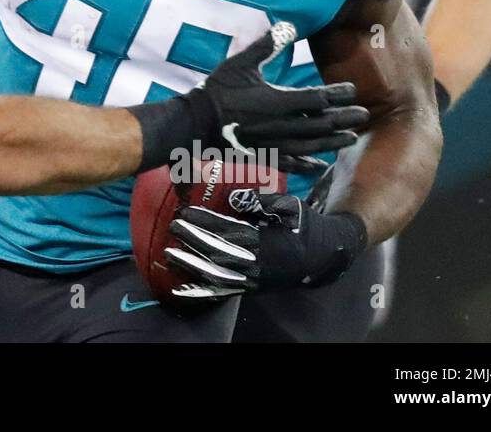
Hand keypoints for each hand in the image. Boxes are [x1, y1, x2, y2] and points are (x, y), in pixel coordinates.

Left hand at [163, 193, 369, 302]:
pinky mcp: (250, 289)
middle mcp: (256, 263)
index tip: (185, 211)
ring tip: (170, 254)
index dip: (204, 221)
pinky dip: (200, 293)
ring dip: (190, 265)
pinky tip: (180, 290)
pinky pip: (222, 293)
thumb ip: (262, 200)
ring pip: (215, 275)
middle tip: (174, 225)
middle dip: (192, 239)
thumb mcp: (289, 205)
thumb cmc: (302, 225)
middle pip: (216, 252)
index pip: (226, 230)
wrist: (321, 257)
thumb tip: (234, 197)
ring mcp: (252, 279)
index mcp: (264, 240)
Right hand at [193, 21, 367, 159]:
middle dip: (344, 118)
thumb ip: (266, 45)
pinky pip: (291, 163)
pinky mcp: (263, 155)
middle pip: (320, 123)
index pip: (317, 98)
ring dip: (333, 141)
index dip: (337, 94)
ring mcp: (273, 143)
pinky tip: (320, 165)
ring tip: (352, 138)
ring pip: (311, 145)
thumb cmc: (217, 90)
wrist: (195, 123)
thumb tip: (288, 25)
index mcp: (276, 100)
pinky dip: (308, 165)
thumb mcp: (240, 63)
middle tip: (364, 115)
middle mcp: (280, 125)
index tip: (351, 90)